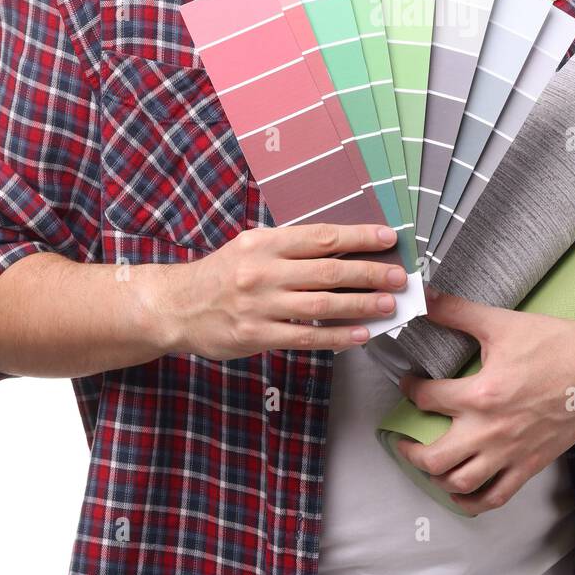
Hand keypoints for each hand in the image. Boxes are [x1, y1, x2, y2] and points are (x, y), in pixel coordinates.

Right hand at [157, 222, 408, 360]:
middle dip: (369, 273)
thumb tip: (342, 248)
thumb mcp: (250, 247)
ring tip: (389, 305)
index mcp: (264, 243)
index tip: (388, 238)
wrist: (175, 307)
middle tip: (399, 277)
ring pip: (321, 304)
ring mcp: (259, 305)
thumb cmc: (221, 275)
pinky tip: (360, 335)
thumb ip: (290, 248)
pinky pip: (305, 336)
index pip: (320, 237)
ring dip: (360, 305)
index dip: (358, 237)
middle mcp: (263, 271)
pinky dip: (336, 336)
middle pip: (327, 270)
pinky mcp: (255, 335)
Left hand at [392, 288, 574, 514]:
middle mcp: (491, 432)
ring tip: (429, 463)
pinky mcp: (530, 465)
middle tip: (403, 437)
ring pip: (461, 484)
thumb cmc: (555, 344)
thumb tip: (426, 296)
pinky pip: (495, 497)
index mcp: (481, 395)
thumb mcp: (501, 323)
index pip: (426, 399)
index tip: (408, 383)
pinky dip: (473, 501)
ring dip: (437, 478)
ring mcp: (511, 454)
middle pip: (434, 459)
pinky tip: (462, 493)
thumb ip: (457, 311)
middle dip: (410, 450)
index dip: (409, 389)